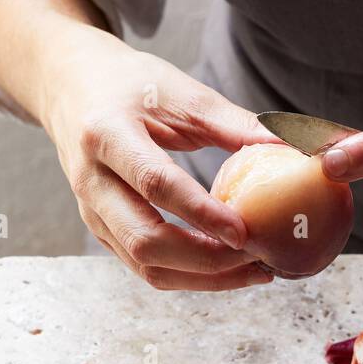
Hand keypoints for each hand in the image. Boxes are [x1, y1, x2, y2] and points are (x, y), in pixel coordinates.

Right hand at [41, 25, 277, 289]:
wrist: (70, 87)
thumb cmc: (129, 85)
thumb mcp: (179, 91)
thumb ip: (233, 122)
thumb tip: (292, 145)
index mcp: (106, 135)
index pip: (155, 184)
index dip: (202, 213)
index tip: (246, 232)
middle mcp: (91, 181)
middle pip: (146, 241)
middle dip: (206, 259)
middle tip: (258, 257)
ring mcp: (92, 213)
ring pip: (146, 266)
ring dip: (203, 278)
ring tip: (253, 270)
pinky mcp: (102, 231)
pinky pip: (146, 269)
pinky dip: (190, 276)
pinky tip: (228, 268)